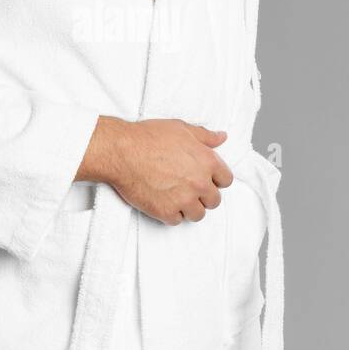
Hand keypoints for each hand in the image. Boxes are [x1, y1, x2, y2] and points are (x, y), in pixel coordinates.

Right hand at [76, 115, 233, 224]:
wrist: (122, 152)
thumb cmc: (148, 137)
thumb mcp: (181, 129)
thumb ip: (204, 136)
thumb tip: (222, 137)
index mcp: (207, 161)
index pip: (226, 180)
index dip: (216, 179)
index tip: (205, 179)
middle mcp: (199, 183)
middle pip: (214, 201)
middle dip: (203, 196)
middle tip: (188, 189)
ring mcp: (184, 200)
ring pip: (198, 215)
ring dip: (189, 208)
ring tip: (175, 198)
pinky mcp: (166, 212)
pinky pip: (177, 221)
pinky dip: (170, 214)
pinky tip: (162, 201)